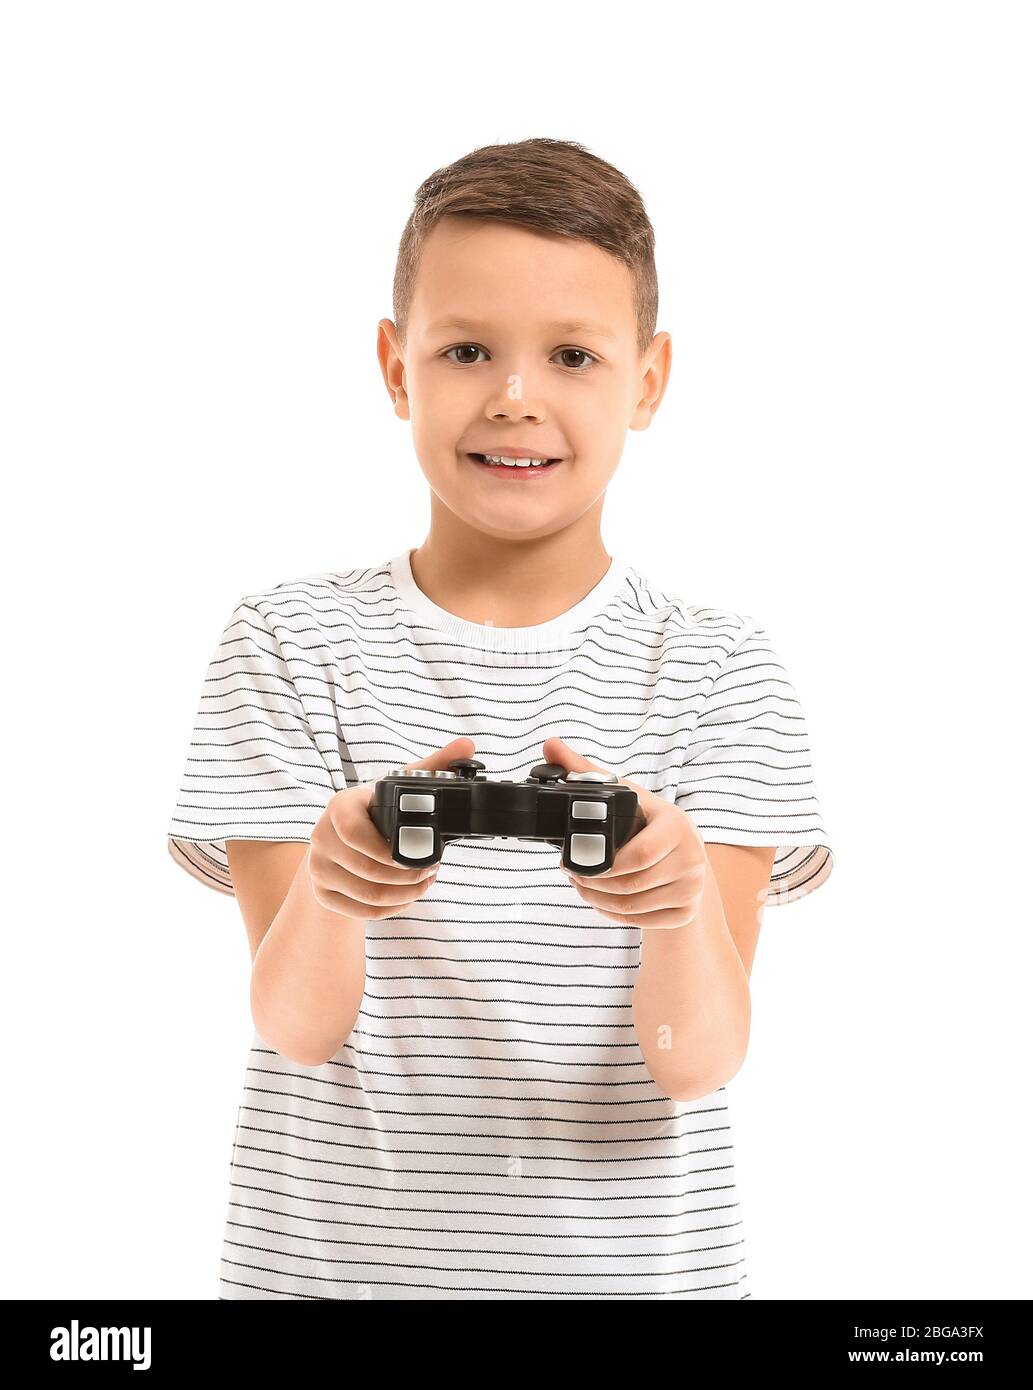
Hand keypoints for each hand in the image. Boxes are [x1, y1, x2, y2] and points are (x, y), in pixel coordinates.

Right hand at [307, 736, 476, 918]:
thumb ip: (432, 766)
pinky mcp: (323, 893)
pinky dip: (391, 909)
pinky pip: (363, 911)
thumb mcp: (397, 788)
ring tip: (424, 883)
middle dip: (408, 877)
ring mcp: (319, 867)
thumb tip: (467, 745)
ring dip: (405, 895)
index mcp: (340, 807)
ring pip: (368, 895)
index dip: (387, 850)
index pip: (353, 831)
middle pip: (367, 870)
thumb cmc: (373, 813)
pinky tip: (407, 897)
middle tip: (432, 870)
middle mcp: (322, 836)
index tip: (421, 853)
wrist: (339, 843)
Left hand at [543, 736, 708, 929]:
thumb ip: (586, 770)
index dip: (600, 865)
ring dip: (597, 900)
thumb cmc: (649, 821)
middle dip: (591, 883)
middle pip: (631, 885)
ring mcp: (692, 888)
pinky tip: (601, 901)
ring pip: (632, 906)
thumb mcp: (625, 794)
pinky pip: (641, 922)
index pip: (638, 855)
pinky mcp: (687, 912)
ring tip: (581, 886)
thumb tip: (550, 744)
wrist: (686, 854)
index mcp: (676, 824)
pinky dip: (613, 915)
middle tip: (570, 875)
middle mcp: (691, 857)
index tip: (569, 860)